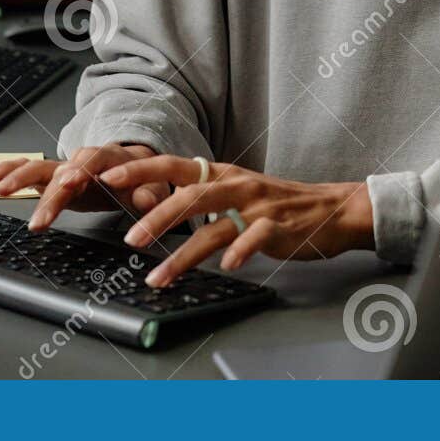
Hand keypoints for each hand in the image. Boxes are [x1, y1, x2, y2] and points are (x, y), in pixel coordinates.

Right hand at [0, 143, 169, 230]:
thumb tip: (144, 200)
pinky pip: (28, 168)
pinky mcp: (53, 176)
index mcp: (109, 159)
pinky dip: (10, 169)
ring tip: (1, 189)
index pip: (94, 161)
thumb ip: (150, 196)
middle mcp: (83, 160)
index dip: (83, 170)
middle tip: (40, 217)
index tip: (72, 182)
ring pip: (40, 167)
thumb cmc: (141, 178)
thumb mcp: (155, 188)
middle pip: (63, 171)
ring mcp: (65, 167)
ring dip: (20, 177)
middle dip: (50, 192)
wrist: (134, 166)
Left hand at [94, 155, 374, 286]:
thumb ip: (201, 195)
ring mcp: (257, 207)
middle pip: (190, 195)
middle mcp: (236, 185)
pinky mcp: (279, 227)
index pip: (173, 165)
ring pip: (214, 226)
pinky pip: (256, 238)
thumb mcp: (235, 190)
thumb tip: (157, 207)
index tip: (109, 177)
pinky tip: (227, 266)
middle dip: (157, 217)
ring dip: (184, 253)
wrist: (330, 209)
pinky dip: (240, 251)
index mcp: (221, 174)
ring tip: (160, 275)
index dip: (141, 169)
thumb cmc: (278, 204)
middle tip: (130, 238)